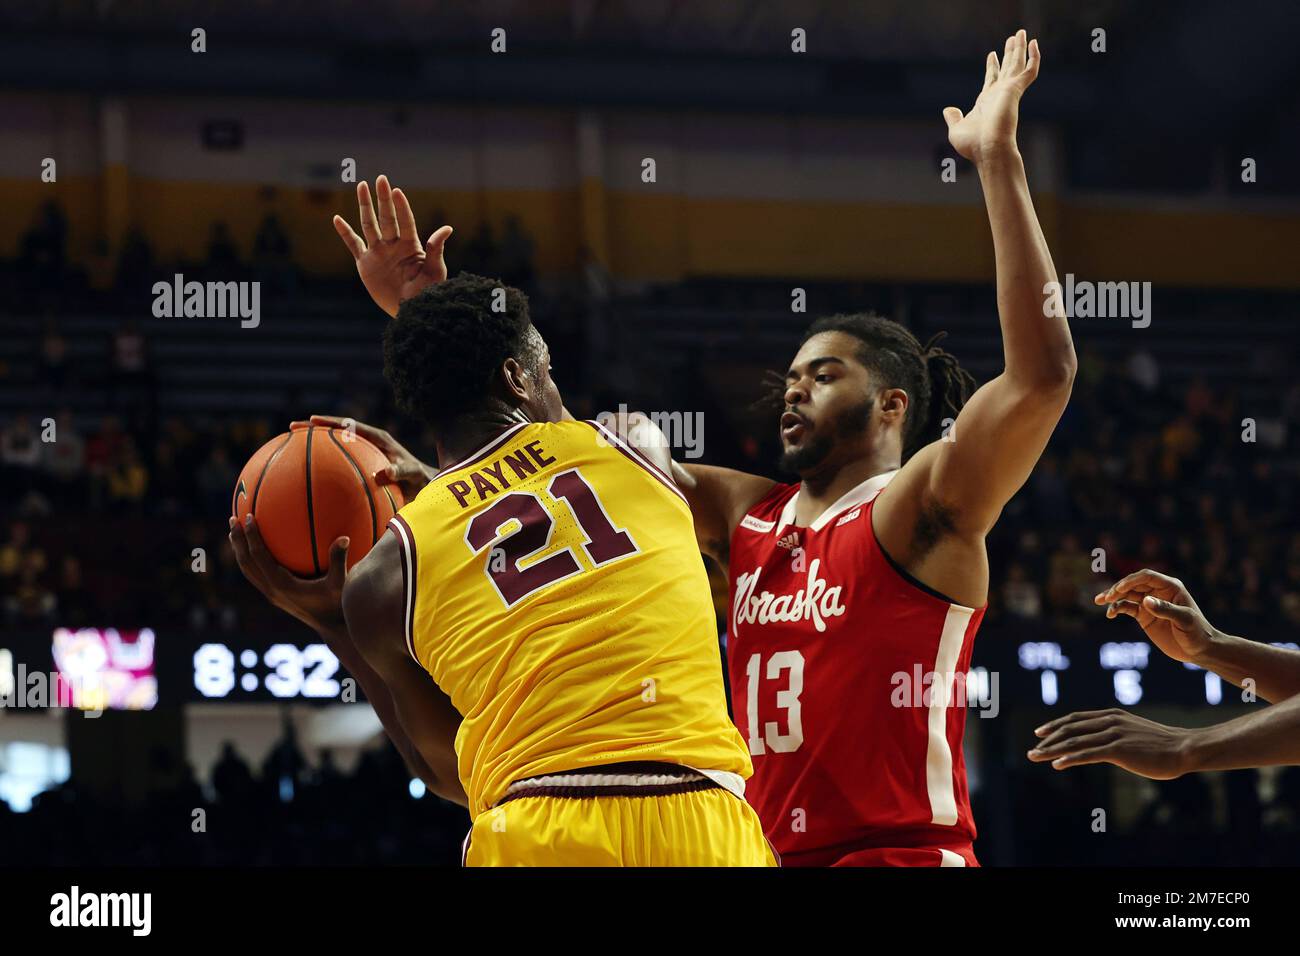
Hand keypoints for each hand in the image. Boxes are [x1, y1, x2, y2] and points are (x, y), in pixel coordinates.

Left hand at [229, 514, 348, 634]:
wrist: (331, 628)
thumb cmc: (336, 605)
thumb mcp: (339, 584)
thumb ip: (339, 561)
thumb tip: (344, 537)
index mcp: (281, 585)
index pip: (259, 557)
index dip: (252, 537)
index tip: (248, 517)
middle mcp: (271, 590)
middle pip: (246, 563)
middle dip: (238, 541)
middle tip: (232, 519)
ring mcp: (271, 594)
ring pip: (248, 570)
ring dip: (240, 550)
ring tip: (235, 532)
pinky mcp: (274, 596)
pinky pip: (256, 575)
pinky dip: (251, 559)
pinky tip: (256, 548)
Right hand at [293, 415, 436, 499]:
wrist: (427, 487)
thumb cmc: (422, 479)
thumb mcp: (414, 474)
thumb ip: (401, 471)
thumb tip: (381, 474)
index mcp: (379, 439)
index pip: (351, 425)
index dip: (331, 422)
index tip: (312, 420)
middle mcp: (369, 443)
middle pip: (337, 431)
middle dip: (315, 428)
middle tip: (292, 427)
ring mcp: (364, 455)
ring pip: (335, 447)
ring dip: (316, 447)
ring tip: (290, 447)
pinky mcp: (362, 468)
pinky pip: (340, 467)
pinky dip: (325, 470)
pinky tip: (308, 482)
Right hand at [333, 174, 451, 317]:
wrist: (411, 312)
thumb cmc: (428, 293)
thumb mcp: (435, 271)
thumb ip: (436, 249)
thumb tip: (447, 228)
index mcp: (411, 246)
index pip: (405, 221)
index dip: (401, 207)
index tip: (397, 192)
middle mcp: (393, 245)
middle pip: (386, 217)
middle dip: (383, 199)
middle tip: (380, 179)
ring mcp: (378, 253)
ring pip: (369, 224)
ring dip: (365, 206)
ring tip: (362, 186)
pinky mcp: (365, 264)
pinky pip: (353, 244)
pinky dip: (345, 232)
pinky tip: (337, 218)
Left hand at [943, 29, 1039, 165]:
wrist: (988, 150)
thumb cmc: (973, 145)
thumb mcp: (956, 129)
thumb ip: (953, 118)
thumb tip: (948, 109)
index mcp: (986, 102)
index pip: (991, 79)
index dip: (992, 66)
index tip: (992, 54)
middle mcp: (999, 94)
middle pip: (1007, 68)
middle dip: (1009, 53)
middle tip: (1013, 37)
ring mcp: (1008, 91)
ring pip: (1017, 64)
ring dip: (1020, 48)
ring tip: (1020, 33)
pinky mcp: (1016, 90)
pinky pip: (1029, 70)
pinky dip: (1033, 57)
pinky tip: (1033, 43)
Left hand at [1028, 708, 1194, 779]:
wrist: (1184, 748)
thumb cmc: (1162, 745)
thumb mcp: (1134, 732)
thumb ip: (1117, 733)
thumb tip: (1105, 744)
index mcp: (1111, 716)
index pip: (1075, 719)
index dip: (1055, 725)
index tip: (1040, 733)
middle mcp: (1109, 722)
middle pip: (1070, 729)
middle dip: (1048, 740)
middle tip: (1032, 750)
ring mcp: (1113, 735)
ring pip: (1074, 742)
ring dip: (1052, 750)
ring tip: (1035, 757)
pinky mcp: (1118, 750)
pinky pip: (1087, 754)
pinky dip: (1069, 759)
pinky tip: (1057, 764)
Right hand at [1094, 568, 1218, 664]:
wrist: (1199, 650)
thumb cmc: (1197, 633)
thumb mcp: (1185, 620)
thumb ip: (1166, 609)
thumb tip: (1145, 600)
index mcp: (1170, 587)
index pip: (1146, 577)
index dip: (1131, 580)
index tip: (1119, 589)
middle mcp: (1158, 592)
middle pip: (1133, 584)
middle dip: (1118, 589)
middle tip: (1107, 597)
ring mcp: (1150, 604)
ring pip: (1126, 595)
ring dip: (1112, 597)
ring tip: (1100, 601)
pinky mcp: (1144, 616)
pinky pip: (1126, 608)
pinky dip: (1116, 609)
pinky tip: (1110, 614)